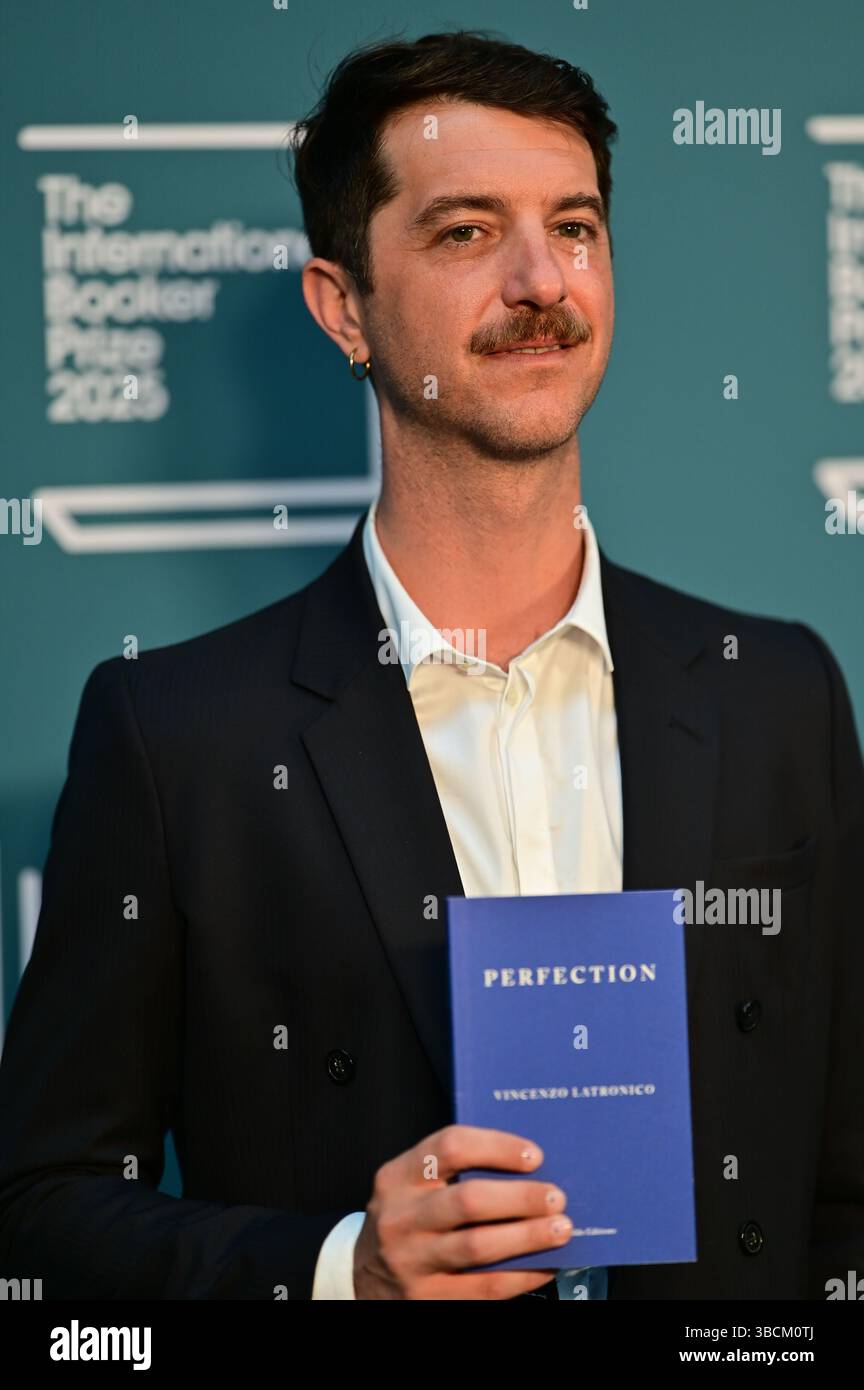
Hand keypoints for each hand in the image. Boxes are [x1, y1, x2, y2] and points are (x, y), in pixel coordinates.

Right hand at [353, 1123, 569, 1298]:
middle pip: (469, 1200)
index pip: (450, 1147)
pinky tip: (545, 1265)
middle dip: (521, 1197)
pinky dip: (521, 1275)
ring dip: (528, 1236)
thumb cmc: (405, 1218)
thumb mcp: (410, 1186)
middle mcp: (401, 1217)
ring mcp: (412, 1261)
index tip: (534, 1156)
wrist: (362, 1276)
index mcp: (398, 1177)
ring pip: (479, 1246)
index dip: (497, 1147)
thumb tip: (527, 1166)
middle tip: (556, 1197)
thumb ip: (453, 1172)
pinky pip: (485, 1287)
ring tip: (561, 1228)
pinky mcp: (429, 1299)